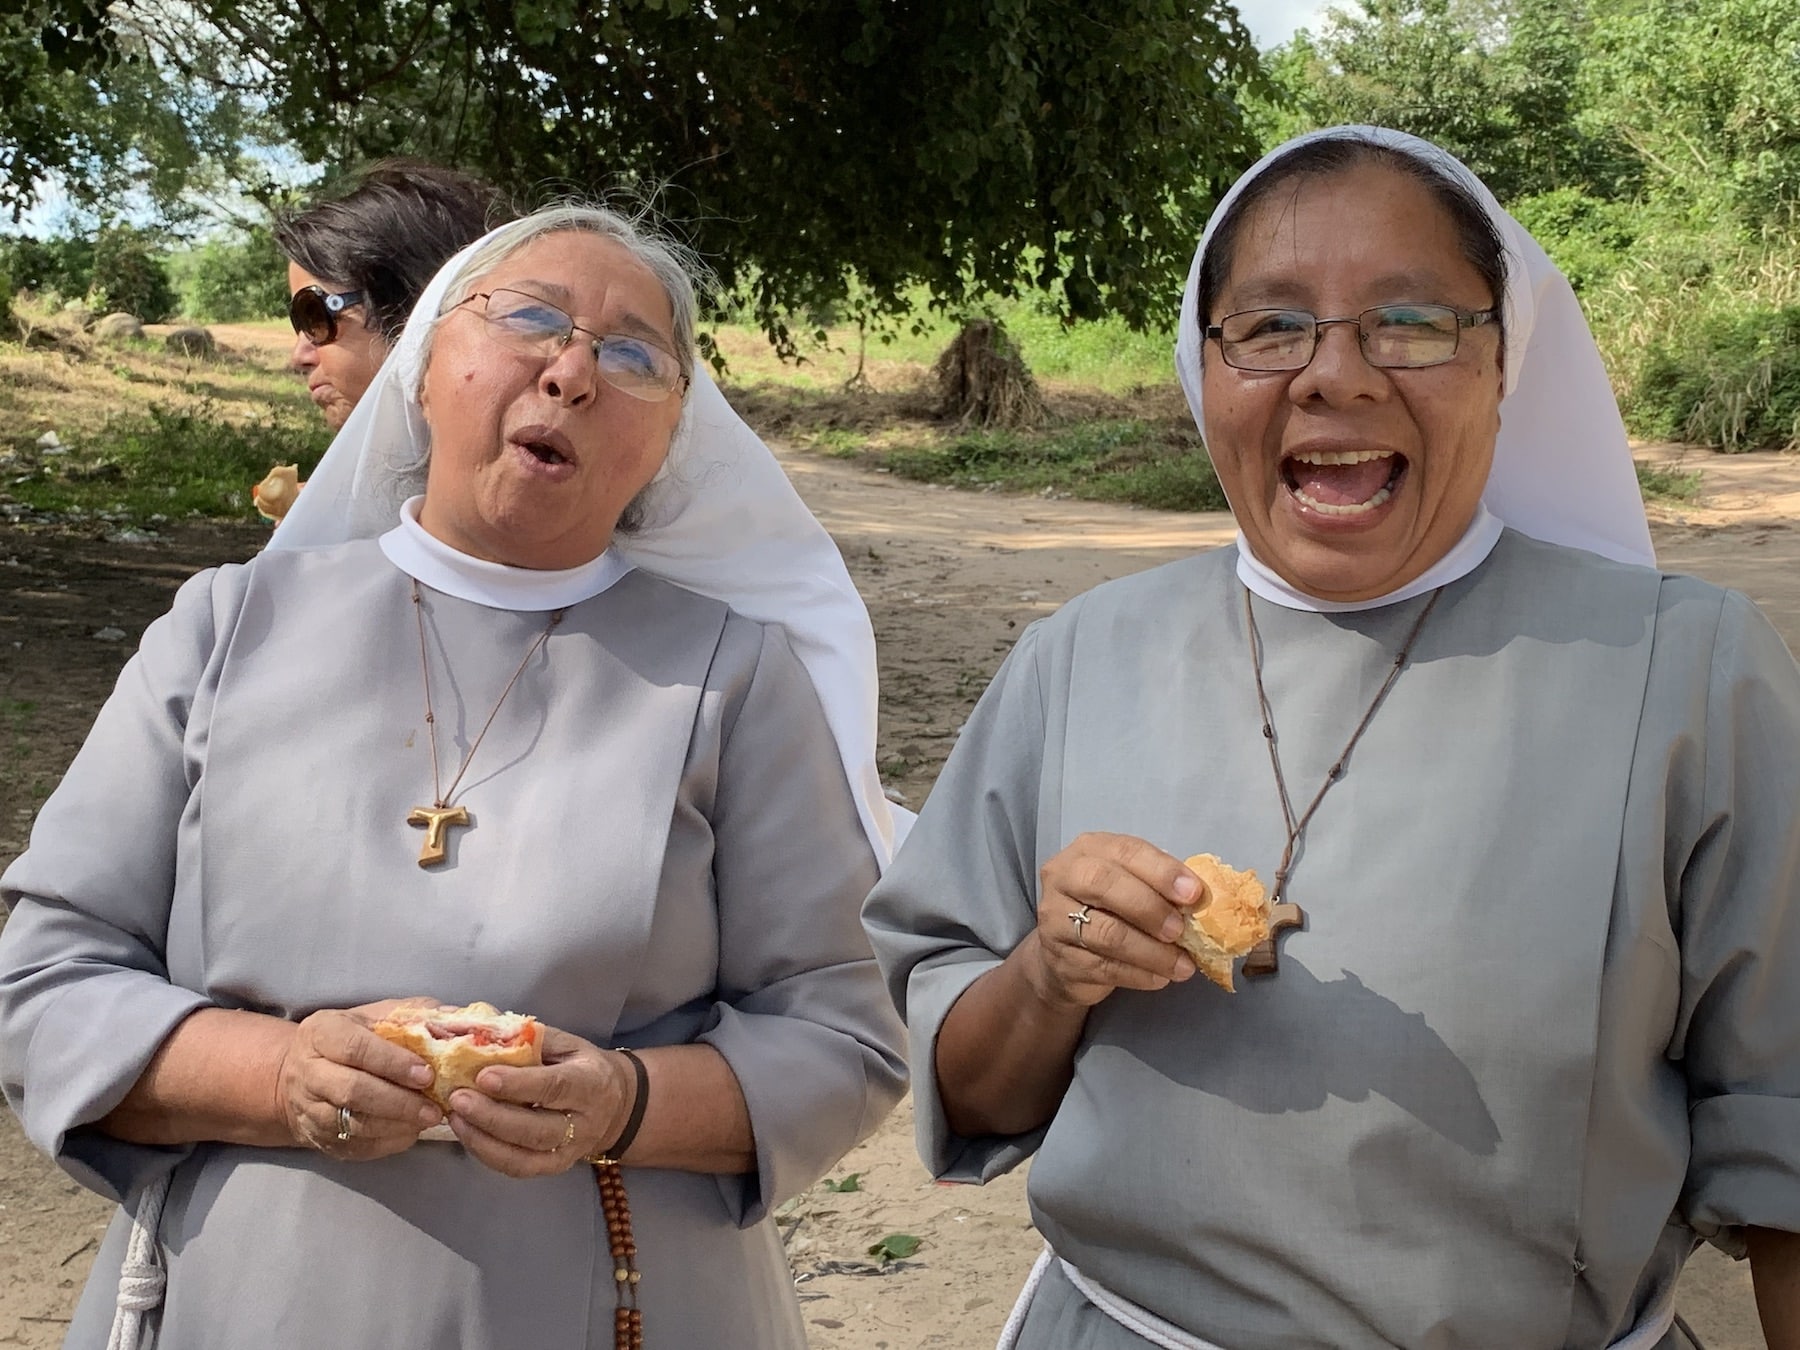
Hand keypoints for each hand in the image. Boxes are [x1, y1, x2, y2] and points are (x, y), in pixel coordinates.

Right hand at [275, 996, 443, 1159]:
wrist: (298, 1072)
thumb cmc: (351, 1037)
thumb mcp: (375, 1015)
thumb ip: (414, 1015)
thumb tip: (458, 1021)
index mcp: (322, 1032)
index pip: (355, 1048)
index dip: (393, 1063)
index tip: (426, 1074)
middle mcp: (309, 1071)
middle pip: (353, 1091)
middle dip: (398, 1101)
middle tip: (433, 1107)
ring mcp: (310, 1109)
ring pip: (353, 1124)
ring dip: (396, 1125)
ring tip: (428, 1119)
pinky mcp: (317, 1138)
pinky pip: (354, 1147)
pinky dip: (387, 1142)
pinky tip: (410, 1132)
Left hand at [446, 1027, 636, 1177]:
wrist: (614, 1105)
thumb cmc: (581, 1065)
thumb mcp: (566, 1044)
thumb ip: (531, 1041)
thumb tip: (483, 1034)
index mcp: (591, 1083)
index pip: (554, 1087)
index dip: (518, 1084)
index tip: (483, 1076)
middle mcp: (583, 1122)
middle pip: (536, 1129)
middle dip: (492, 1116)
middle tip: (458, 1099)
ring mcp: (569, 1151)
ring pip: (524, 1156)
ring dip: (483, 1139)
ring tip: (455, 1117)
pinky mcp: (554, 1167)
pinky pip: (518, 1168)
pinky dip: (487, 1154)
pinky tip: (467, 1134)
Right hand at [1023, 832, 1201, 1009]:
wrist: (1065, 956)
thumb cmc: (1108, 910)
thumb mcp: (1131, 885)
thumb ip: (1159, 885)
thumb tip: (1201, 898)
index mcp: (1089, 849)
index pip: (1126, 851)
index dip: (1161, 871)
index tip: (1193, 894)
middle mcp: (1064, 878)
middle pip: (1104, 884)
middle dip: (1150, 908)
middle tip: (1181, 930)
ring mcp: (1055, 919)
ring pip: (1107, 933)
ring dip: (1152, 952)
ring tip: (1182, 965)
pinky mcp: (1059, 959)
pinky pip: (1104, 967)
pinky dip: (1139, 975)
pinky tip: (1160, 978)